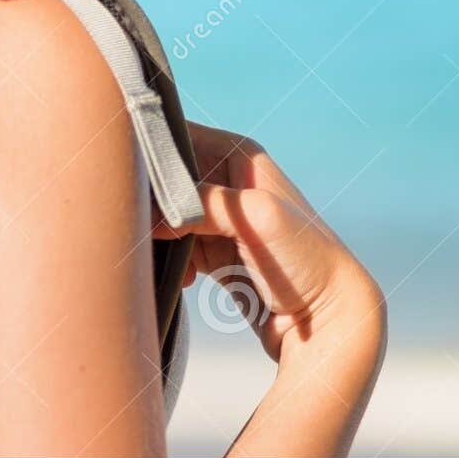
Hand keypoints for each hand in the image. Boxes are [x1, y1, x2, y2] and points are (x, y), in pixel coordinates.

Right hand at [155, 122, 385, 373]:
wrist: (330, 320)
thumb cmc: (304, 260)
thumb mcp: (255, 218)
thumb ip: (202, 204)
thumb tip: (150, 212)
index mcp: (240, 155)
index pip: (180, 137)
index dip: (150, 156)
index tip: (127, 181)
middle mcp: (230, 180)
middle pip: (168, 178)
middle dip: (150, 202)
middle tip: (139, 227)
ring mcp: (222, 217)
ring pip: (168, 215)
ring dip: (159, 237)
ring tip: (160, 257)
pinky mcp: (217, 251)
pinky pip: (178, 246)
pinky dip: (172, 260)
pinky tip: (183, 279)